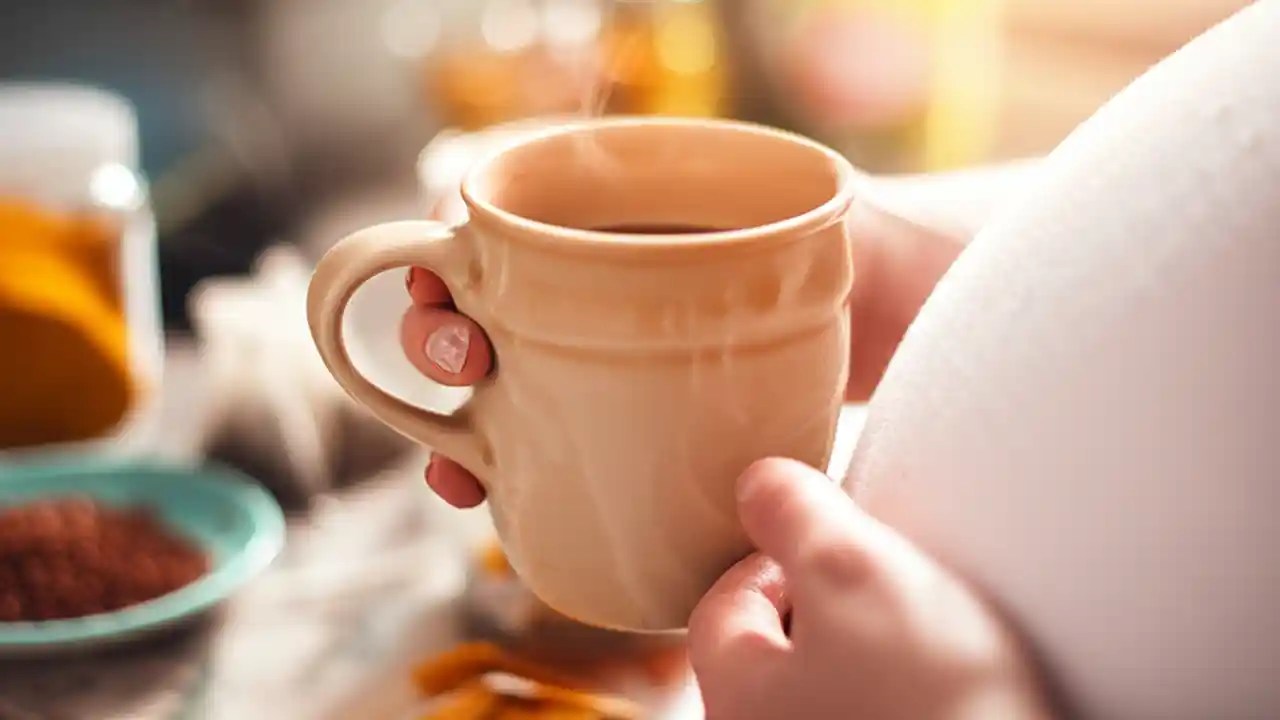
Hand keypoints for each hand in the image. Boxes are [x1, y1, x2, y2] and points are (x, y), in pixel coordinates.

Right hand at [398, 202, 963, 506]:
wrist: (909, 326)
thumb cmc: (872, 257)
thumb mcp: (840, 228)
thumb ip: (810, 215)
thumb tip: (772, 222)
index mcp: (621, 216)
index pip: (503, 219)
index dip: (444, 246)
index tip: (438, 275)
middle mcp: (596, 283)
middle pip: (479, 307)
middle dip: (438, 335)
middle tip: (466, 361)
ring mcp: (605, 356)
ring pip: (498, 385)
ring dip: (451, 418)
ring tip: (454, 458)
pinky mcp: (624, 422)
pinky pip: (544, 446)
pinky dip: (499, 471)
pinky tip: (482, 494)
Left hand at [688, 458, 1054, 719]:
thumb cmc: (931, 702)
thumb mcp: (851, 571)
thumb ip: (794, 515)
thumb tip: (757, 484)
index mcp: (739, 698)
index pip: (722, 607)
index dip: (771, 554)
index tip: (825, 533)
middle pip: (776, 652)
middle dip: (824, 603)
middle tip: (887, 575)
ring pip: (833, 688)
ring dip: (874, 650)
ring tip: (933, 630)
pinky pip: (883, 712)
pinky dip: (912, 693)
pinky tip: (957, 684)